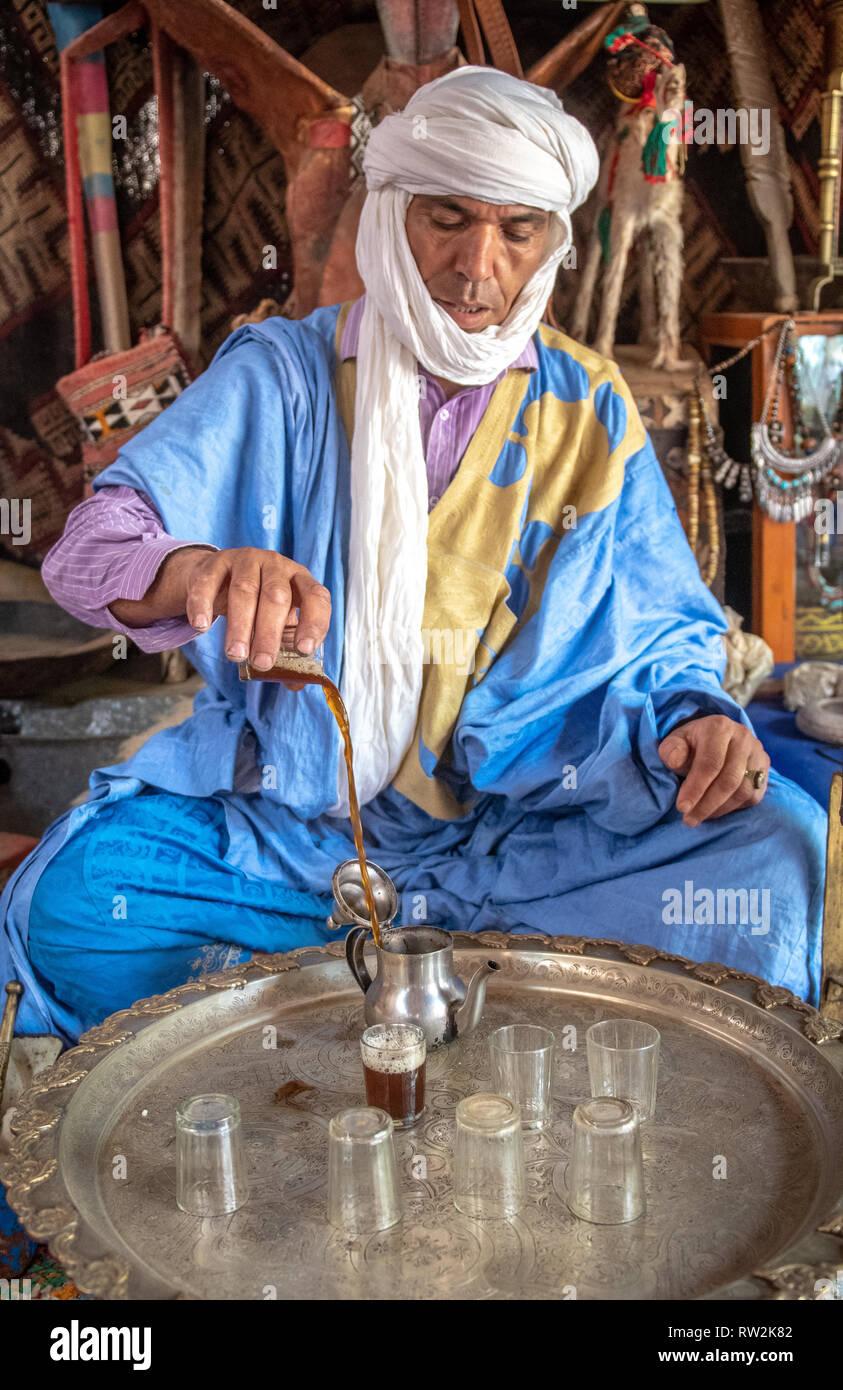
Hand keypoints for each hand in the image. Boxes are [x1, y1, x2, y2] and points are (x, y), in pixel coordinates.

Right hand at [184, 547, 330, 668]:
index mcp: (300, 581)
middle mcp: (277, 566)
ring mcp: (246, 560)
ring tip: (235, 655)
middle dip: (269, 633)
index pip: (316, 597)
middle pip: (276, 596)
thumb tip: (296, 684)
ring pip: (244, 590)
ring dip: (240, 626)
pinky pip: (208, 582)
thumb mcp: (278, 626)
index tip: (304, 650)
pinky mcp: (216, 562)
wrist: (221, 579)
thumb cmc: (259, 607)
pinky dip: (203, 605)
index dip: (313, 622)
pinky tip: (201, 626)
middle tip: (261, 662)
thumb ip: (287, 653)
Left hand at [657, 714, 769, 826]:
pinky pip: (753, 796)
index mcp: (719, 727)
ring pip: (743, 790)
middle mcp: (743, 737)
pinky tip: (715, 810)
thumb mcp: (675, 742)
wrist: (714, 739)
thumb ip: (671, 750)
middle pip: (729, 779)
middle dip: (707, 804)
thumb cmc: (691, 744)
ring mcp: (758, 753)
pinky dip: (732, 808)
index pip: (710, 763)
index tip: (682, 807)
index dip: (696, 788)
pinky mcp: (765, 769)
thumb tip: (675, 760)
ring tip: (699, 816)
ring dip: (719, 809)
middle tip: (689, 819)